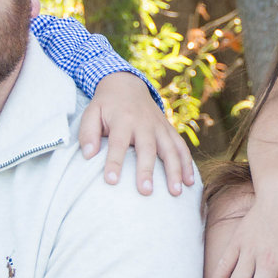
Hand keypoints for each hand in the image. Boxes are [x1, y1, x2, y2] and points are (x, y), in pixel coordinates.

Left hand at [79, 72, 194, 195]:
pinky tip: (189, 183)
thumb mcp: (91, 112)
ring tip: (175, 192)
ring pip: (170, 149)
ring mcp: (159, 127)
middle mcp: (144, 123)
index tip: (111, 181)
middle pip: (147, 148)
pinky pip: (181, 147)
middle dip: (147, 170)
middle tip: (146, 192)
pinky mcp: (169, 130)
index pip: (118, 143)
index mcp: (123, 119)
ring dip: (175, 171)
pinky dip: (187, 164)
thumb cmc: (106, 105)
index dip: (114, 162)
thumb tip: (88, 155)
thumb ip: (88, 133)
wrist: (126, 84)